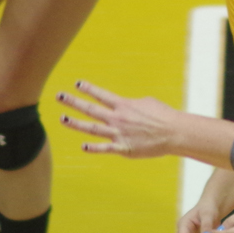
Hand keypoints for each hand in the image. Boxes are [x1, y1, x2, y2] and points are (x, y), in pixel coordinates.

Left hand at [58, 80, 181, 157]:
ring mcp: (118, 134)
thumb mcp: (147, 102)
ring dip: (76, 123)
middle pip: (91, 109)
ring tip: (63, 119)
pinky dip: (93, 148)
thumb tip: (124, 106)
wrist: (174, 132)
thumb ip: (131, 104)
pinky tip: (82, 146)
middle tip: (59, 96)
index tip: (77, 84)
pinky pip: (105, 148)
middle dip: (73, 102)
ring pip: (92, 128)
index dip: (88, 89)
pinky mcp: (123, 148)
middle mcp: (118, 118)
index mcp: (124, 105)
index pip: (101, 95)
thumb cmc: (164, 115)